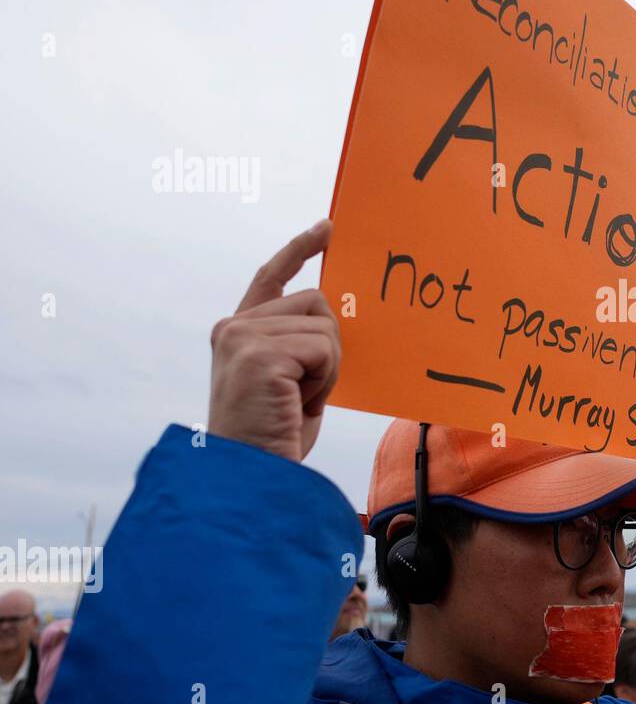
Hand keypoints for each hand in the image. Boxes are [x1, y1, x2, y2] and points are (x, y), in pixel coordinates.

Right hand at [207, 220, 339, 461]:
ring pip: (325, 328)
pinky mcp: (259, 353)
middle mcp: (233, 327)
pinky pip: (324, 349)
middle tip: (306, 391)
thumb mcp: (289, 380)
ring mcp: (243, 336)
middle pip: (317, 303)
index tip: (327, 228)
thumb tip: (334, 316)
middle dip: (329, 350)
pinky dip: (325, 380)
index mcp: (237, 332)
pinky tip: (298, 403)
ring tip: (298, 401)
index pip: (271, 277)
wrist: (251, 475)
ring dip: (328, 370)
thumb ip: (300, 343)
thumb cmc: (274, 437)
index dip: (300, 249)